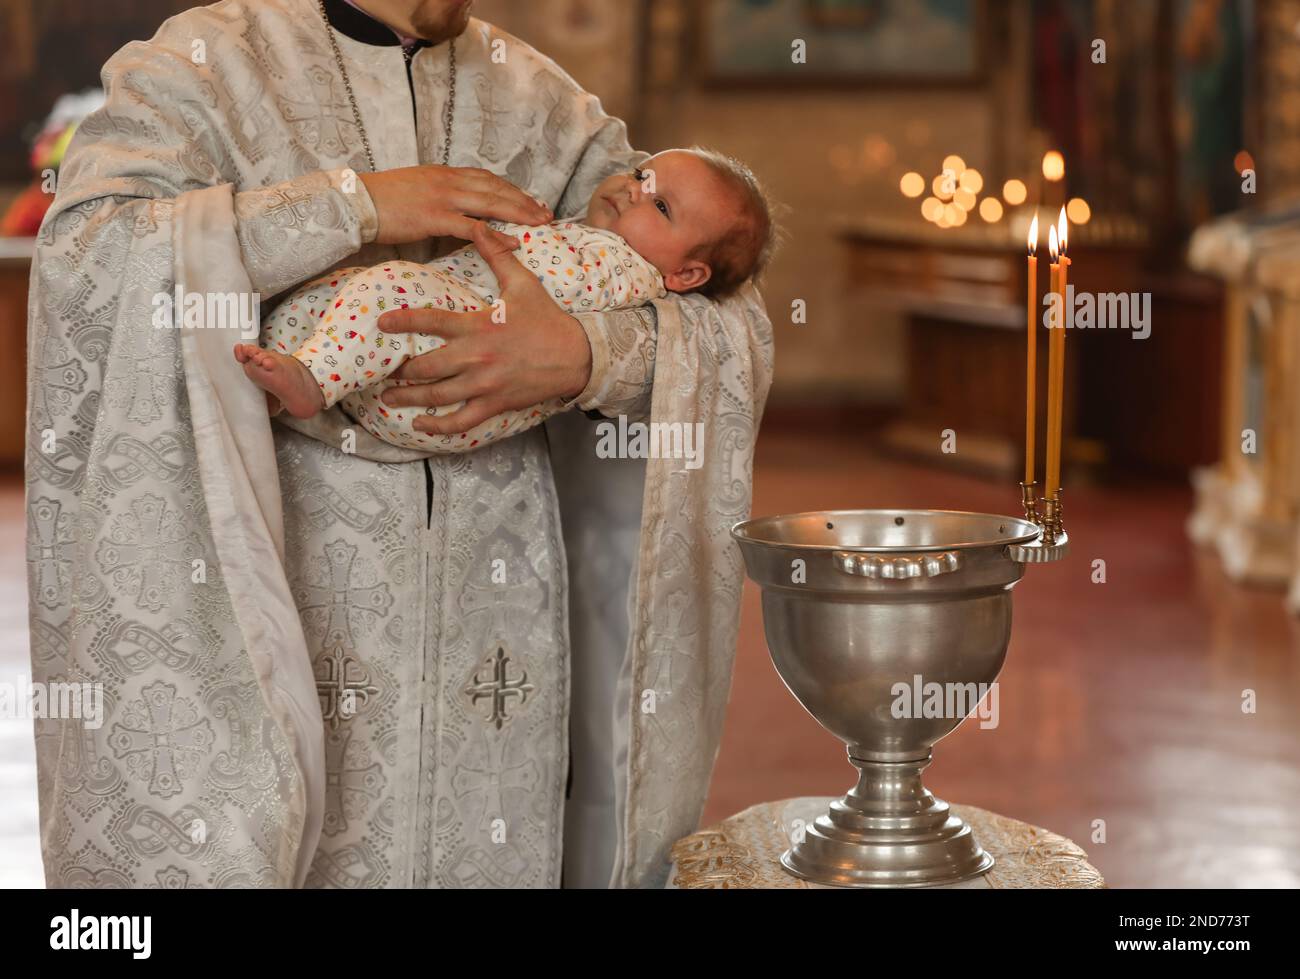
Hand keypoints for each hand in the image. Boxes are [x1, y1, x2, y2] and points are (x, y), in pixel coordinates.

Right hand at [359, 165, 550, 244]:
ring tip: (539, 224)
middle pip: (496, 188)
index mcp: (444, 174)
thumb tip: (453, 211)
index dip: (511, 189)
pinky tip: (513, 242)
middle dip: (524, 200)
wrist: (357, 201)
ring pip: (490, 203)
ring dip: (518, 213)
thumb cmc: (382, 200)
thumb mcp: (416, 190)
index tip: (530, 199)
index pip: (487, 178)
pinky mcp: (434, 217)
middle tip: (546, 213)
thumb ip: (438, 197)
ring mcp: (443, 197)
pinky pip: (472, 227)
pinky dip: (495, 235)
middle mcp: (448, 181)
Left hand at [376, 222, 592, 434]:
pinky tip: (422, 426)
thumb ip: (497, 257)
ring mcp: (484, 384)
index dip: (403, 321)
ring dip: (409, 398)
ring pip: (437, 396)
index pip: (432, 322)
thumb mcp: (523, 284)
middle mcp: (476, 357)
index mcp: (478, 326)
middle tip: (383, 370)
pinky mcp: (494, 404)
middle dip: (401, 370)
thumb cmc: (548, 319)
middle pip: (426, 367)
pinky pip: (461, 421)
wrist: (576, 356)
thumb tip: (480, 228)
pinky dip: (439, 427)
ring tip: (389, 398)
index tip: (382, 323)